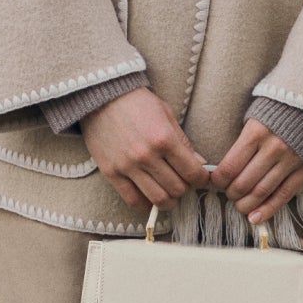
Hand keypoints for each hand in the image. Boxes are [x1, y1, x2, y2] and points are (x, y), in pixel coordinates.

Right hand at [80, 88, 210, 211]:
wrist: (101, 96)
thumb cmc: (137, 102)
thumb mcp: (166, 115)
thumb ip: (183, 142)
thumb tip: (199, 164)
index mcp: (165, 139)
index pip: (192, 172)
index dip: (201, 179)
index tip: (199, 178)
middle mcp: (147, 156)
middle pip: (177, 189)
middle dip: (185, 189)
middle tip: (183, 182)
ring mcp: (128, 166)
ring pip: (158, 199)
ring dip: (169, 200)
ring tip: (169, 193)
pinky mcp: (111, 173)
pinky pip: (132, 200)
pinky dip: (146, 205)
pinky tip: (150, 199)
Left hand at [209, 119, 302, 225]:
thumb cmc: (283, 109)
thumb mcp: (258, 115)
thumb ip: (245, 139)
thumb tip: (226, 165)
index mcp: (256, 132)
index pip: (230, 167)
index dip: (219, 180)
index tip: (217, 182)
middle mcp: (273, 148)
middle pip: (244, 183)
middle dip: (231, 194)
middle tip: (229, 194)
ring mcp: (291, 161)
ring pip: (262, 192)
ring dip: (246, 205)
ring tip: (240, 207)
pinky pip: (284, 195)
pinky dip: (268, 209)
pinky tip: (256, 218)